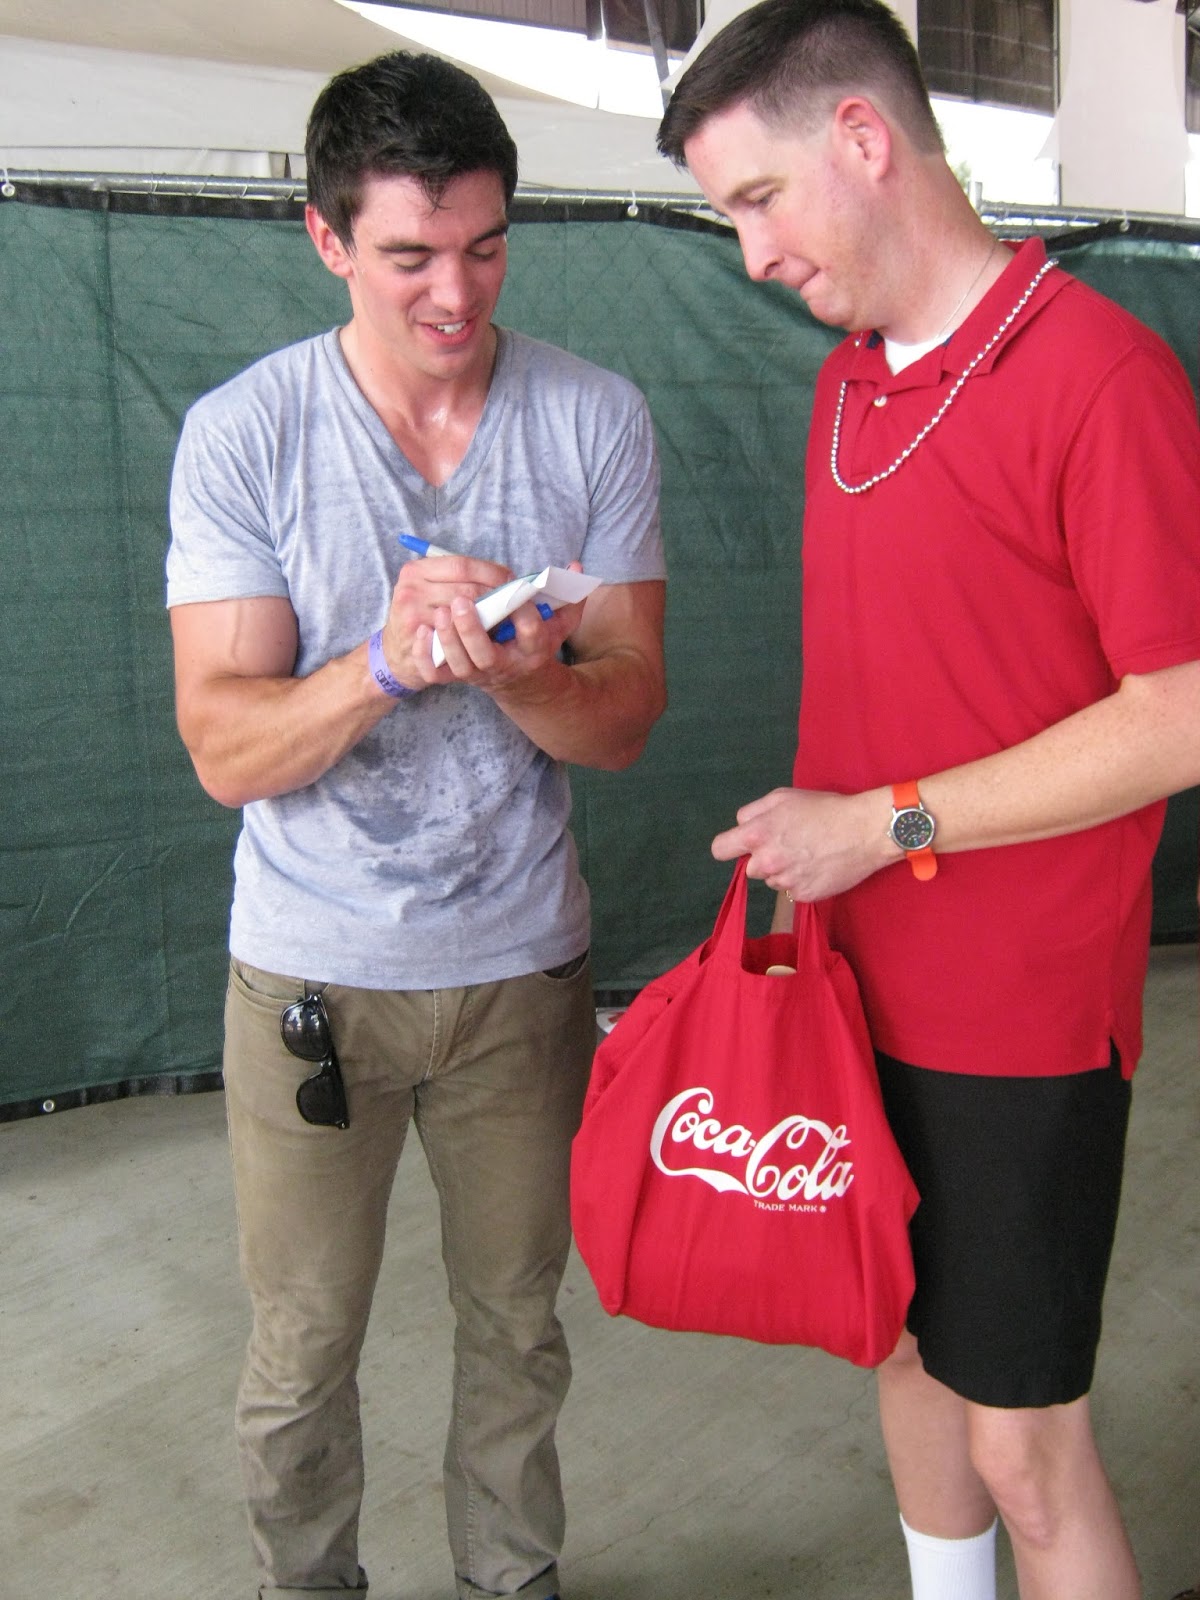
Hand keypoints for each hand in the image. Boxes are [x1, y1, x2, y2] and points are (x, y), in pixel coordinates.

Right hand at [378, 553, 512, 693]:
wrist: (395, 652)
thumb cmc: (422, 614)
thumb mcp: (431, 588)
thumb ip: (459, 579)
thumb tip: (505, 578)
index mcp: (415, 571)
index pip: (462, 566)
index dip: (492, 573)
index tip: (512, 580)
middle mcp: (410, 592)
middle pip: (466, 591)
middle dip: (496, 597)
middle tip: (515, 603)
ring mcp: (413, 620)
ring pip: (465, 619)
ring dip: (490, 621)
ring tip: (505, 621)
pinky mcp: (418, 647)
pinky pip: (451, 645)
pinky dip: (473, 642)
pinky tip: (487, 641)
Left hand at [416, 561, 586, 694]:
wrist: (521, 684)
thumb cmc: (537, 646)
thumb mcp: (560, 625)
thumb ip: (571, 597)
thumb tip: (576, 567)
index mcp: (532, 651)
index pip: (531, 634)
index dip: (523, 614)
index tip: (515, 591)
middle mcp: (504, 666)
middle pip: (485, 656)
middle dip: (472, 630)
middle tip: (460, 602)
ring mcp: (478, 674)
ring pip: (459, 665)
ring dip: (448, 639)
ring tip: (439, 612)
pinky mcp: (459, 677)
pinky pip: (437, 674)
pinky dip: (426, 656)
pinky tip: (422, 631)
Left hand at [711, 785, 896, 901]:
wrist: (864, 831)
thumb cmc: (824, 809)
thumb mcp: (783, 797)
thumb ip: (753, 812)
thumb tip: (740, 826)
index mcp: (757, 835)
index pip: (720, 849)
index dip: (729, 846)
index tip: (739, 846)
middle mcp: (767, 862)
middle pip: (750, 868)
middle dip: (764, 858)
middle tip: (789, 844)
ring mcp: (785, 882)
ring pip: (772, 880)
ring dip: (783, 870)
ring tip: (808, 853)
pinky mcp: (804, 895)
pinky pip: (792, 891)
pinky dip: (801, 881)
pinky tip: (818, 866)